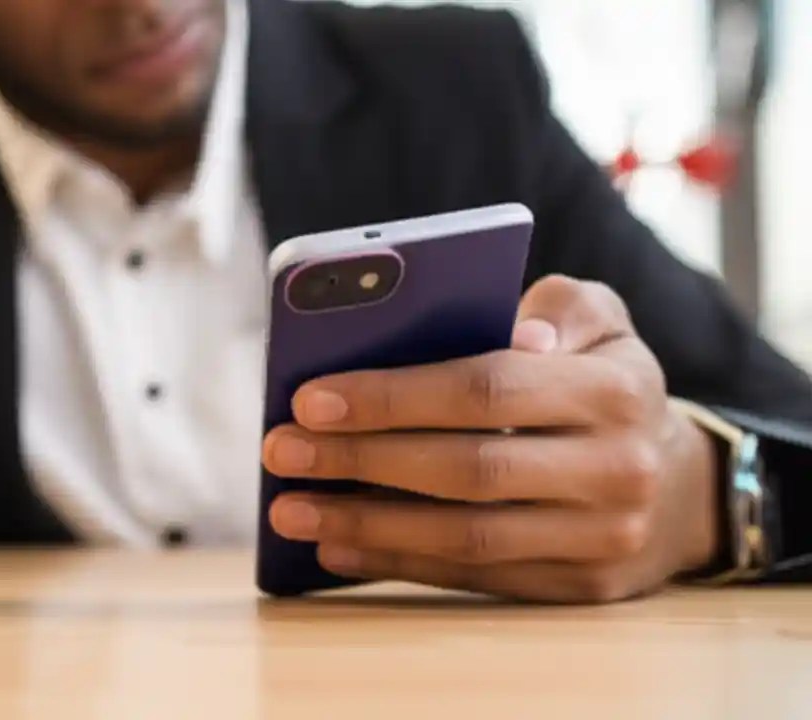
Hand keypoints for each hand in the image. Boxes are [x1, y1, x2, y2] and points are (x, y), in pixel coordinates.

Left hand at [262, 275, 720, 603]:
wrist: (679, 483)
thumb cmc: (604, 380)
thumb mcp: (601, 321)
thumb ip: (557, 305)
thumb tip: (508, 328)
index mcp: (614, 388)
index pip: (486, 389)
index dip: (392, 396)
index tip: (308, 398)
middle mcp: (615, 468)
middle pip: (466, 468)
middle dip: (359, 461)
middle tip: (280, 450)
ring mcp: (602, 538)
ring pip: (467, 536)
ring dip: (365, 525)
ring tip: (290, 509)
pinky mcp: (580, 587)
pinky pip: (476, 579)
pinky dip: (399, 564)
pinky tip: (337, 548)